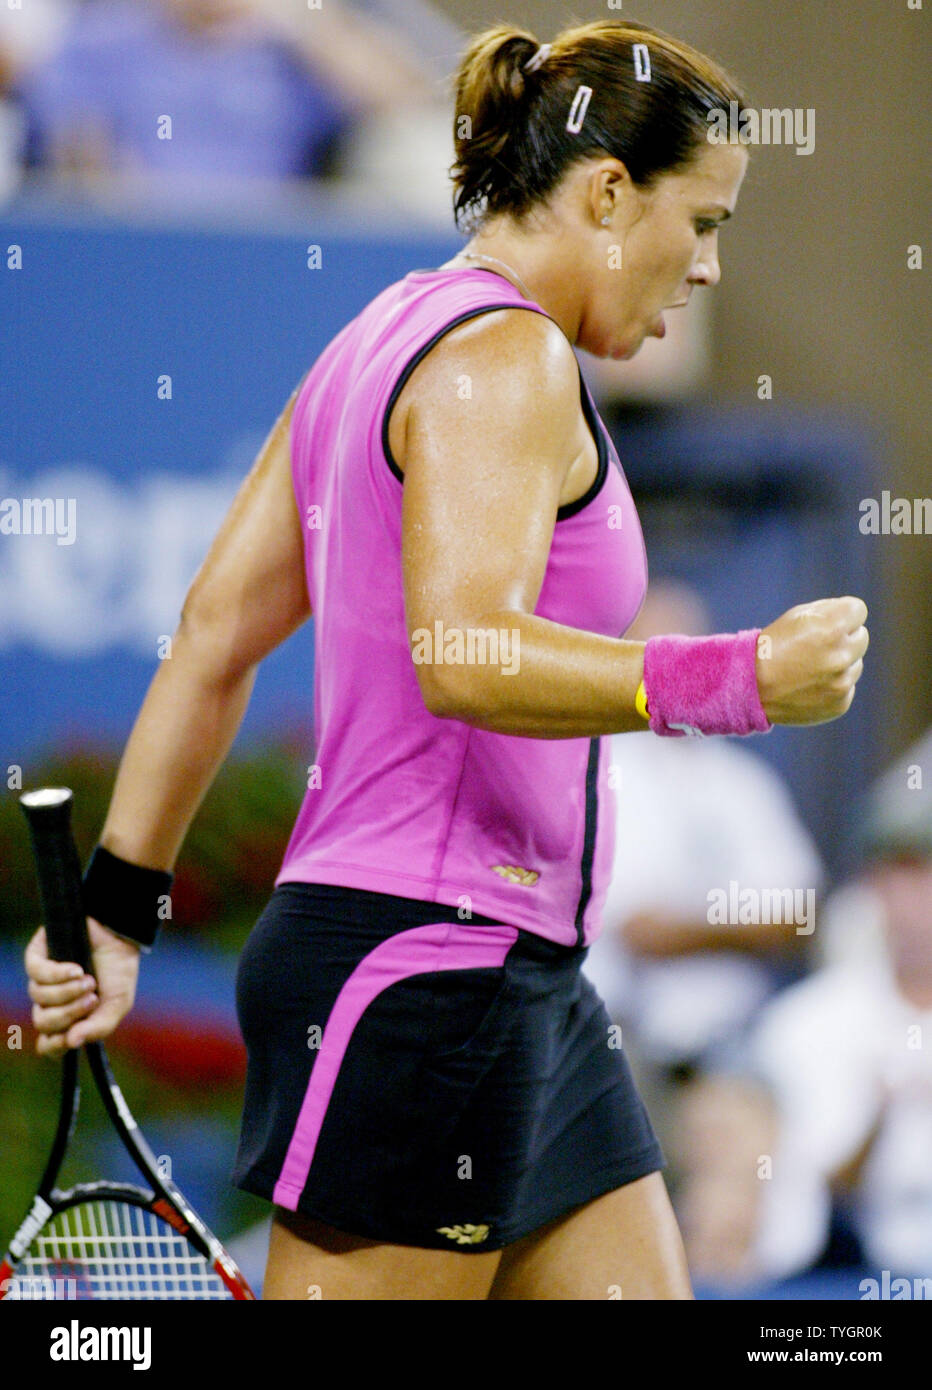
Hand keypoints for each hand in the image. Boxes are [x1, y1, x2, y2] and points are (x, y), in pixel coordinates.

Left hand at [25, 920, 139, 1056]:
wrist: (121, 932)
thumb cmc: (119, 969)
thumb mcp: (118, 1004)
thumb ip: (99, 1027)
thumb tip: (71, 1042)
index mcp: (70, 1018)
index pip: (48, 1043)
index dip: (54, 1046)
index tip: (68, 1039)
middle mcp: (52, 1001)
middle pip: (43, 1022)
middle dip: (68, 1014)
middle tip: (92, 999)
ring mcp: (42, 979)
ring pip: (39, 997)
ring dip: (67, 992)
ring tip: (89, 979)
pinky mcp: (38, 956)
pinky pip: (37, 973)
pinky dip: (58, 974)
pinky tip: (77, 969)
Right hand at [756, 596, 868, 725]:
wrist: (751, 687)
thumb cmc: (773, 646)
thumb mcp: (798, 615)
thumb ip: (831, 610)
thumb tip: (855, 617)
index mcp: (830, 627)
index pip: (859, 610)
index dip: (842, 614)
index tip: (827, 622)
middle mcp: (840, 656)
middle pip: (862, 637)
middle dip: (844, 638)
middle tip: (817, 645)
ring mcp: (841, 683)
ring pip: (856, 664)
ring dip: (840, 663)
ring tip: (810, 667)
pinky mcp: (840, 703)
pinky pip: (848, 687)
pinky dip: (833, 685)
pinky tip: (810, 685)